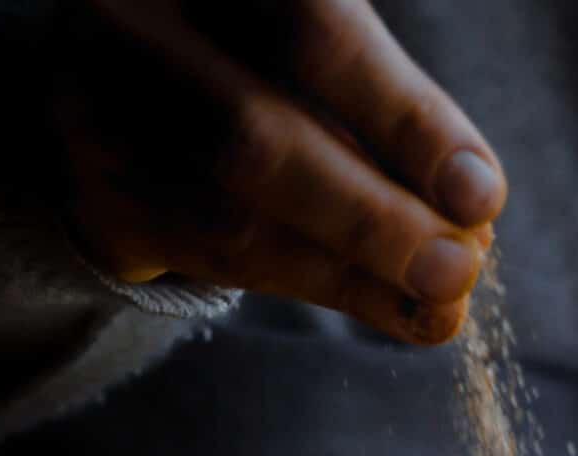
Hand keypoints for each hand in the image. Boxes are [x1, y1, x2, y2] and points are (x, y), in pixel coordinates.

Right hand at [56, 0, 504, 344]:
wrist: (116, 76)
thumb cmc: (250, 45)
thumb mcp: (306, 34)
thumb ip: (378, 97)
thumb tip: (470, 204)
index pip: (312, 33)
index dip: (401, 116)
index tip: (480, 193)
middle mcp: (135, 21)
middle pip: (256, 137)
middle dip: (372, 216)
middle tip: (461, 268)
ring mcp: (96, 107)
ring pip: (232, 214)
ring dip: (353, 268)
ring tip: (441, 297)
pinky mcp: (96, 191)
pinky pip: (213, 258)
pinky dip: (319, 283)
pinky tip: (395, 305)